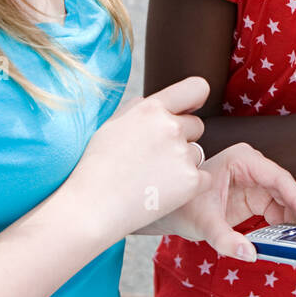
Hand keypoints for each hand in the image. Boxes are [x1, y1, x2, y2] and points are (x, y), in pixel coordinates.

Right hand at [65, 76, 211, 239]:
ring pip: (197, 153)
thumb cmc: (96, 168)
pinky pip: (204, 178)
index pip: (197, 88)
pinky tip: (163, 192)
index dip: (195, 99)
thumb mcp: (110, 127)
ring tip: (152, 177)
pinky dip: (190, 186)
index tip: (190, 109)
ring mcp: (183, 155)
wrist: (91, 209)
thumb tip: (153, 101)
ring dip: (183, 163)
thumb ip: (136, 109)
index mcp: (151, 109)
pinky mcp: (192, 181)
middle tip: (153, 158)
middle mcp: (171, 127)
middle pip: (196, 126)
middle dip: (182, 138)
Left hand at [151, 141, 295, 260]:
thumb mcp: (204, 224)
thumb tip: (249, 254)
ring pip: (284, 200)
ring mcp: (255, 181)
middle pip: (285, 190)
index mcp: (242, 160)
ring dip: (292, 221)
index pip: (278, 178)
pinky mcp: (255, 196)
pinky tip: (286, 240)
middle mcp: (253, 167)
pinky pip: (277, 209)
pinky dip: (282, 226)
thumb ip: (226, 240)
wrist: (171, 211)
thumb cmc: (183, 207)